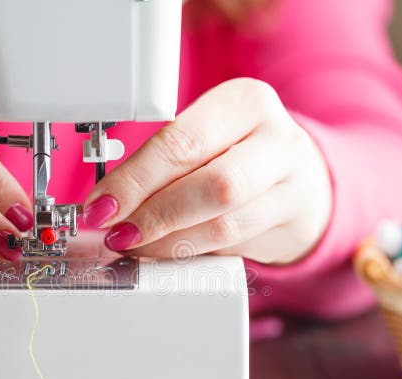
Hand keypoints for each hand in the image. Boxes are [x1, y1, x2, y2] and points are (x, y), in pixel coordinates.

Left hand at [82, 78, 331, 263]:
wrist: (301, 180)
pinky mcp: (292, 223)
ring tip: (133, 246)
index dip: (135, 180)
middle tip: (115, 232)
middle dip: (154, 214)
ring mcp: (292, 184)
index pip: (181, 142)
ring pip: (224, 223)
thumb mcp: (203, 139)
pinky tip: (163, 253)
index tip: (100, 204)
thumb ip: (160, 163)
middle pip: (212, 184)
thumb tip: (105, 201)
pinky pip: (233, 246)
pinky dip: (189, 253)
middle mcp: (276, 138)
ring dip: (168, 241)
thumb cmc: (237, 153)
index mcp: (244, 102)